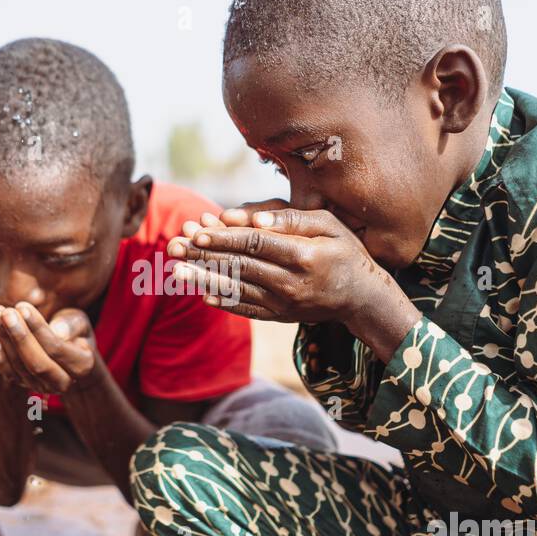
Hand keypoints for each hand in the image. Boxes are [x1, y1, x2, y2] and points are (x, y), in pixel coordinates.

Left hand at [0, 303, 96, 394]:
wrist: (67, 352)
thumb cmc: (73, 331)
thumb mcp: (78, 322)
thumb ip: (71, 325)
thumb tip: (57, 331)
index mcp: (82, 366)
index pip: (56, 348)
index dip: (38, 328)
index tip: (22, 307)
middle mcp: (62, 382)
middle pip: (37, 363)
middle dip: (19, 337)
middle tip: (5, 313)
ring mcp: (41, 387)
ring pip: (20, 368)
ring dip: (5, 341)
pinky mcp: (24, 385)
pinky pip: (9, 374)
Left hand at [167, 206, 386, 323]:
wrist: (362, 298)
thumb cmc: (345, 251)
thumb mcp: (328, 225)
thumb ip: (291, 219)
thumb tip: (253, 219)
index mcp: (304, 256)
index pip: (255, 244)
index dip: (224, 236)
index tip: (198, 229)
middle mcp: (291, 283)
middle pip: (239, 266)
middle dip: (204, 255)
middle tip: (174, 245)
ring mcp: (283, 303)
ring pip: (237, 288)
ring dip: (204, 278)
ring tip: (176, 270)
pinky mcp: (279, 316)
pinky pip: (246, 308)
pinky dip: (223, 301)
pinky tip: (201, 292)